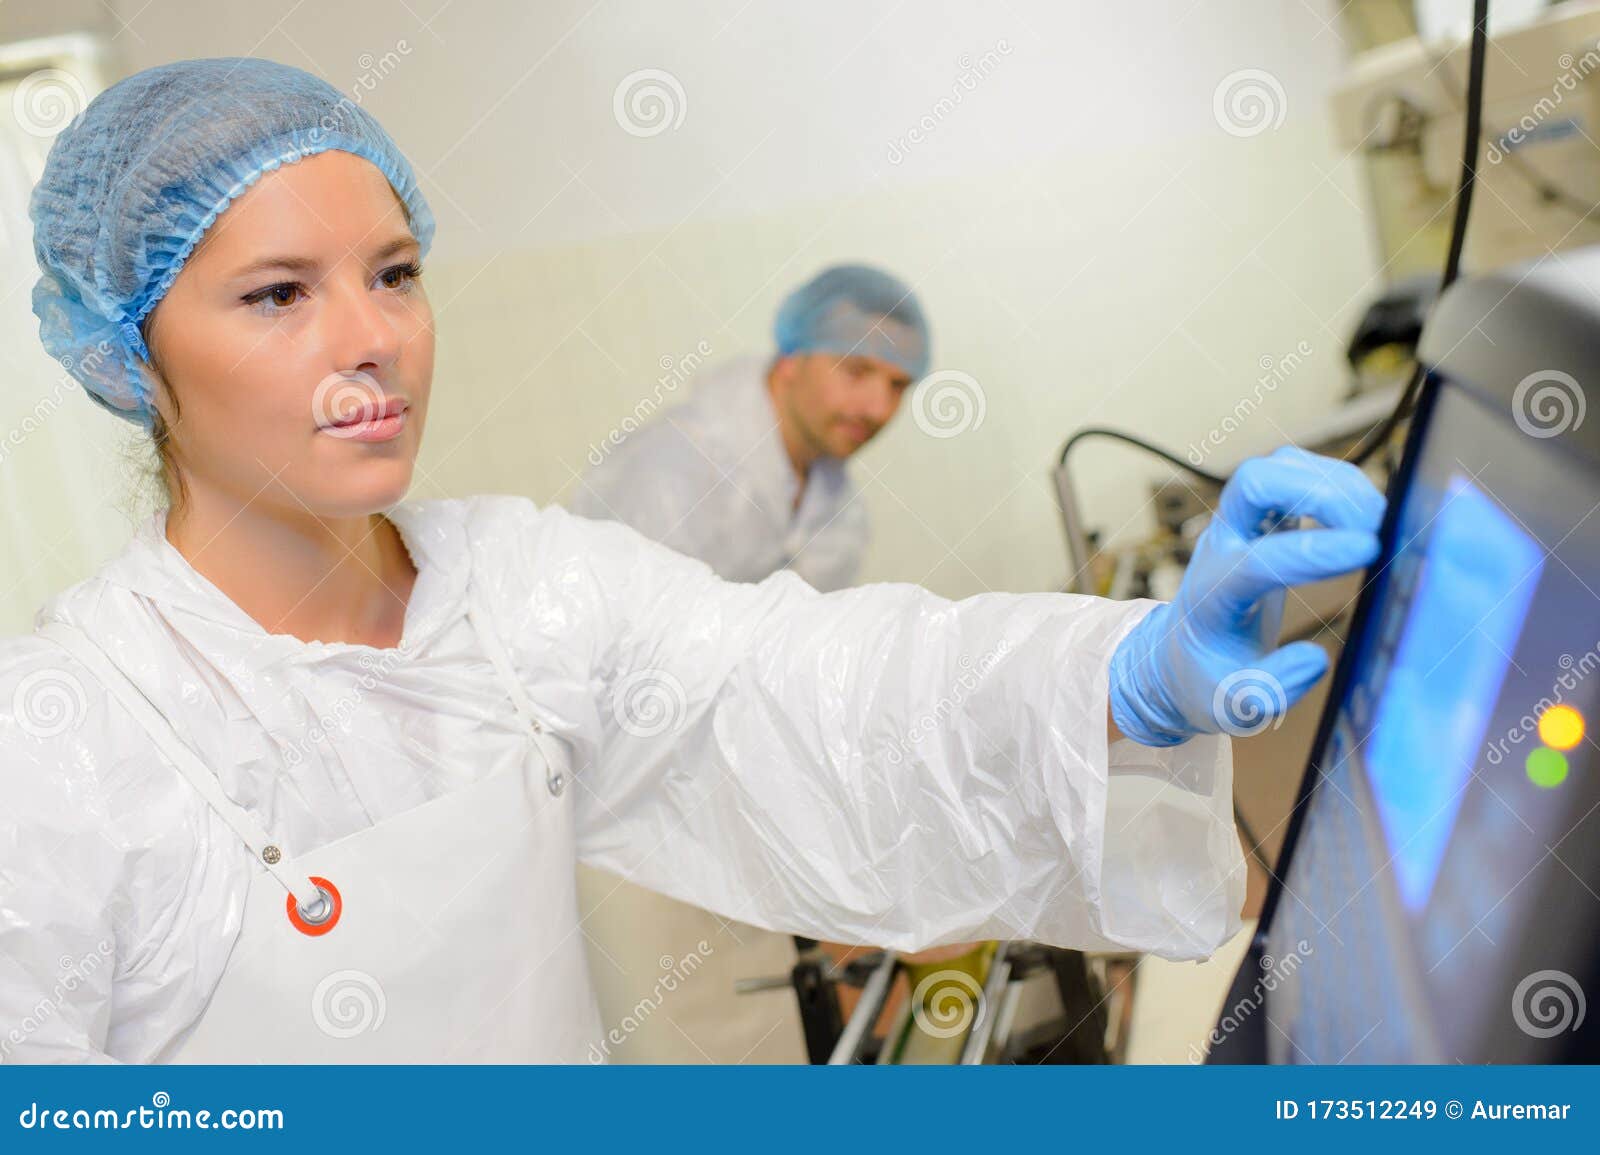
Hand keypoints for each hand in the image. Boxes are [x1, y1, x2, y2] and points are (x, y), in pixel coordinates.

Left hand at [1108, 445, 1385, 745]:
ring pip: (1276, 469)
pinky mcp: (1262, 517)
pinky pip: (1293, 475)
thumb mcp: (1233, 706)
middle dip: (1319, 492)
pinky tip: (1366, 514)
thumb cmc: (1209, 680)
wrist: (1182, 656)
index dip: (1312, 551)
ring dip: (1332, 482)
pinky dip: (1335, 482)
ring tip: (1378, 519)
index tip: (1368, 552)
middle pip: (1254, 484)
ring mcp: (1239, 525)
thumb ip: (1270, 690)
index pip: (1255, 560)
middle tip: (1374, 526)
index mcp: (1211, 596)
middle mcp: (1221, 547)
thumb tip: (1315, 659)